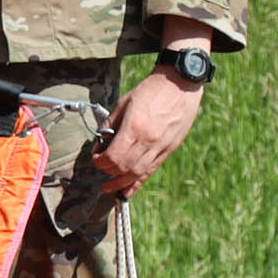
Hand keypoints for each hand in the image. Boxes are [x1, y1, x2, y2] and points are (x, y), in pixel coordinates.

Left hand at [92, 69, 204, 194]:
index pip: (113, 157)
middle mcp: (148, 140)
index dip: (100, 161)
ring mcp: (160, 147)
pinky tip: (128, 192)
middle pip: (124, 168)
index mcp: (134, 127)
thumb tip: (102, 141)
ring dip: (121, 183)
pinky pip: (151, 171)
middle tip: (102, 168)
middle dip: (108, 172)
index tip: (96, 157)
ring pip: (137, 173)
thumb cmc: (151, 90)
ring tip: (109, 188)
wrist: (180, 85)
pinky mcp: (169, 150)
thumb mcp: (125, 102)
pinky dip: (138, 184)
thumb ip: (111, 123)